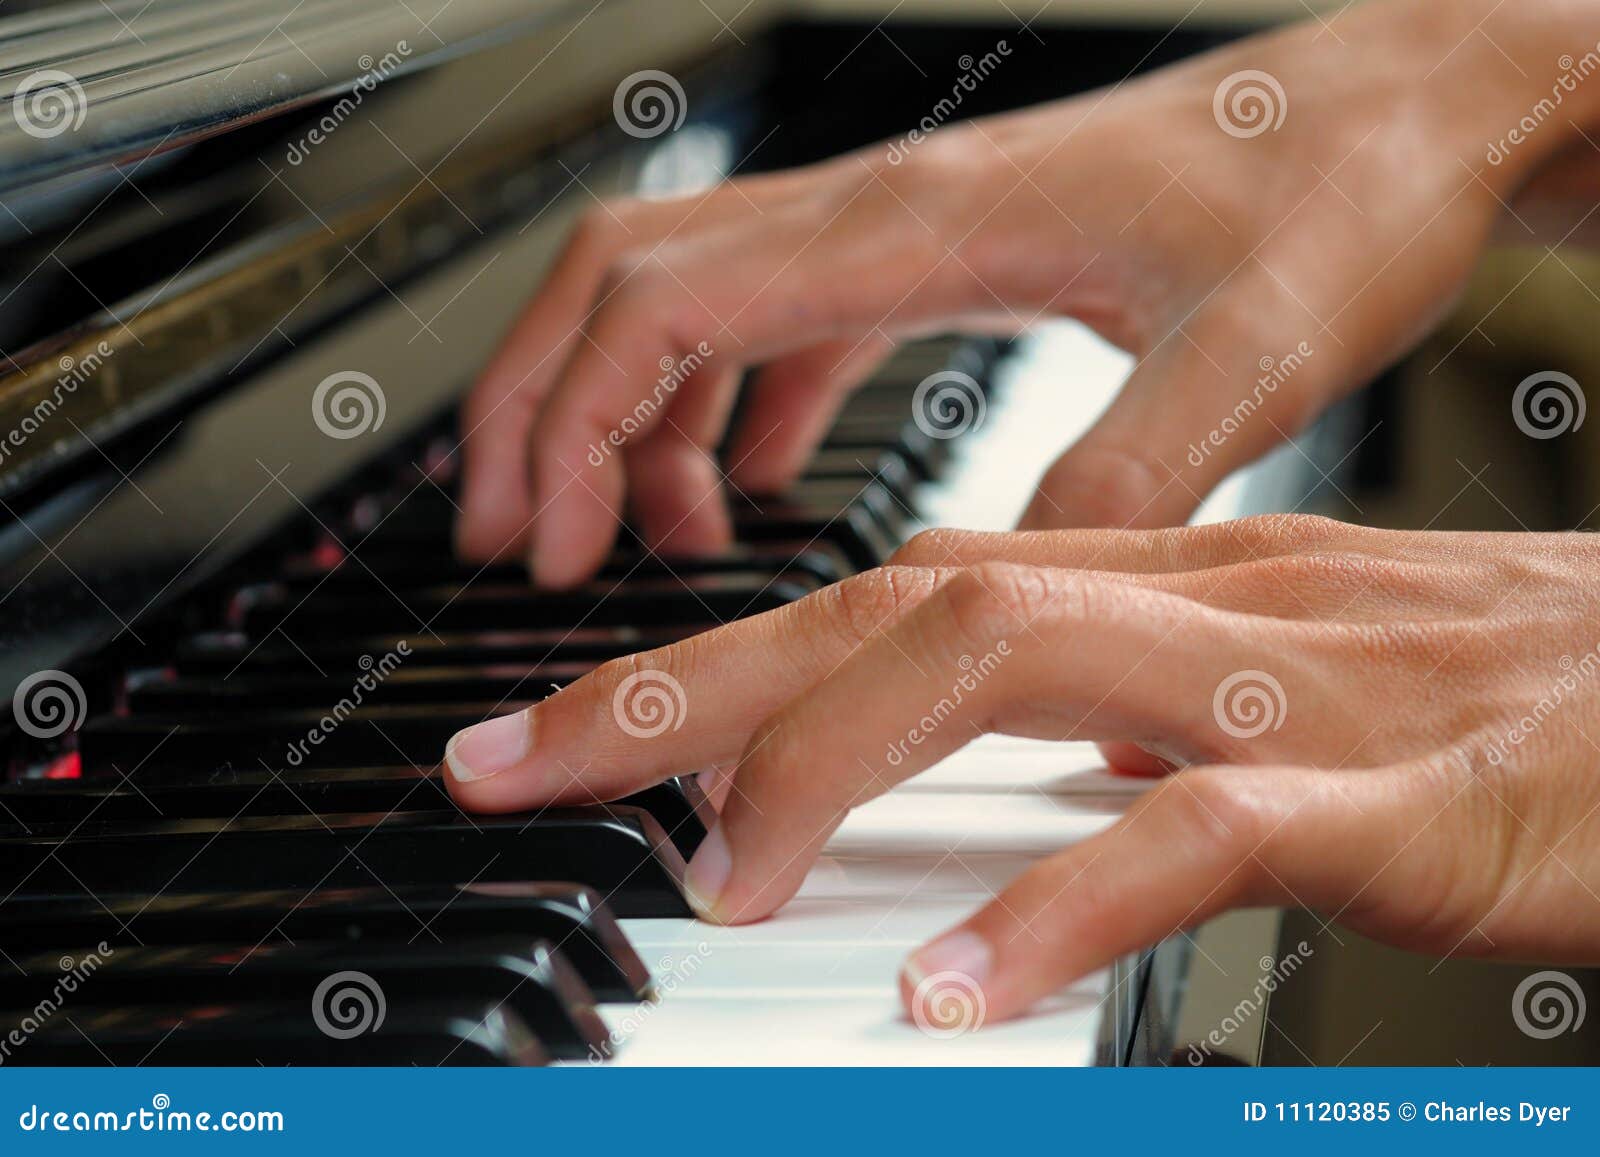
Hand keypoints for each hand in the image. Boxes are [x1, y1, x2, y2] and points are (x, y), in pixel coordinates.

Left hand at [444, 515, 1599, 1024]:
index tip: (566, 738)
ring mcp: (1272, 688)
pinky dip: (1057, 903)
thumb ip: (1118, 719)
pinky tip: (950, 984)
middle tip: (527, 769)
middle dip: (689, 687)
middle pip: (889, 603)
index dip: (708, 661)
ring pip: (1003, 658)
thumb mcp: (1256, 698)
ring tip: (726, 874)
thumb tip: (1005, 771)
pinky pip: (1192, 832)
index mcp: (1148, 590)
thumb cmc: (1475, 699)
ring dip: (834, 760)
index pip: (882, 596)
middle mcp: (1180, 607)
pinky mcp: (1380, 791)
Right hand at [455, 0, 1599, 585]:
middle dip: (538, 408)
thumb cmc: (1336, 189)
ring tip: (617, 539)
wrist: (1404, 107)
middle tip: (515, 542)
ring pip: (686, 297)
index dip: (566, 424)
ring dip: (622, 413)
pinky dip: (724, 409)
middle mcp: (881, 210)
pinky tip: (745, 486)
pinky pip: (780, 326)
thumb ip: (1130, 465)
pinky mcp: (938, 256)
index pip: (660, 305)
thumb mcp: (1253, 348)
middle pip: (624, 282)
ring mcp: (900, 228)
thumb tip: (1004, 588)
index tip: (540, 544)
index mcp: (915, 225)